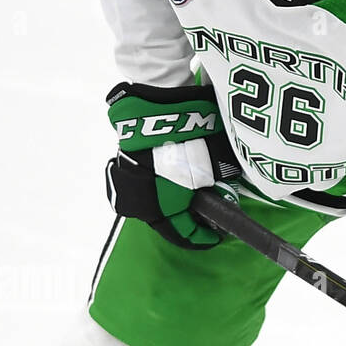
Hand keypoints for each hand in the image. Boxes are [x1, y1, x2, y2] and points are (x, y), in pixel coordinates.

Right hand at [104, 81, 239, 248]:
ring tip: (191, 197)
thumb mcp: (216, 169)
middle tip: (206, 216)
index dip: (202, 238)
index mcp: (161, 210)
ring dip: (170, 201)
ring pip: (151, 202)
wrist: (159, 106)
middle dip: (185, 219)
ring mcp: (125, 185)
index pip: (183, 234)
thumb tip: (225, 195)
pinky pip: (142, 183)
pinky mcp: (120, 165)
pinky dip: (158, 185)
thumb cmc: (192, 141)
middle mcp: (138, 204)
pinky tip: (173, 179)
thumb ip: (219, 188)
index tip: (216, 237)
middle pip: (165, 219)